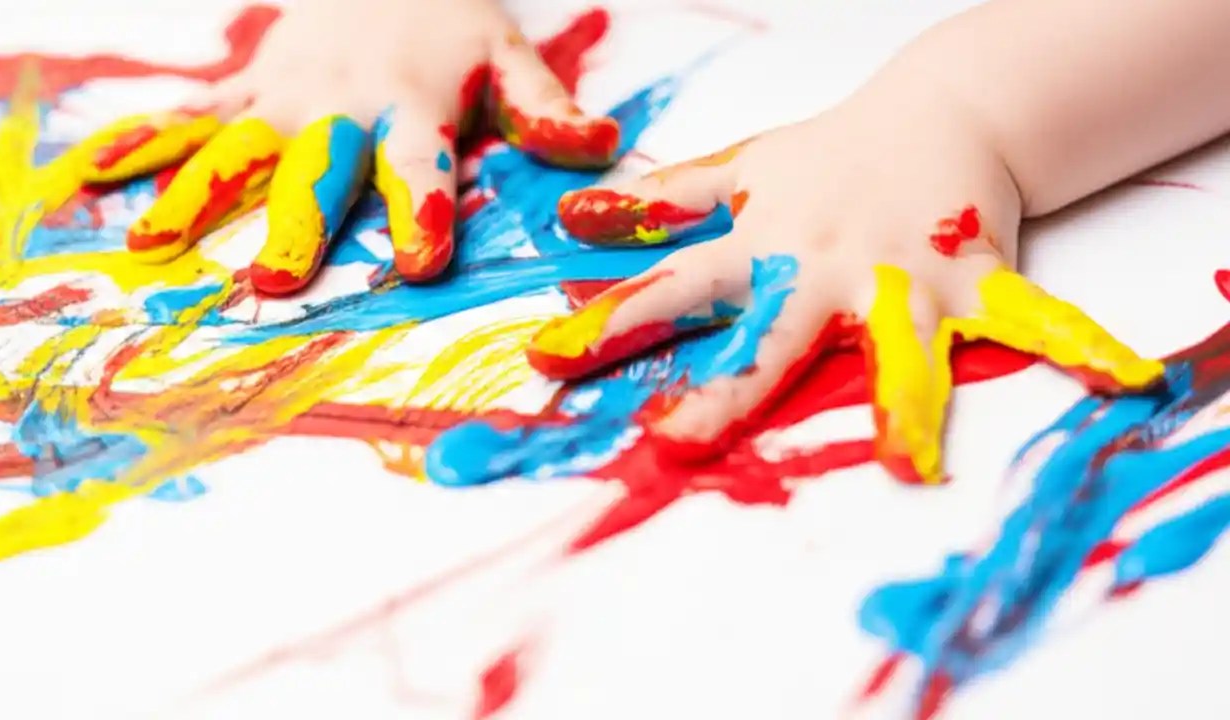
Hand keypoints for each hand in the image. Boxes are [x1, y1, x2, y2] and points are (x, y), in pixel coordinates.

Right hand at [79, 0, 618, 293]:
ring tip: (155, 244)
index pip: (420, 166)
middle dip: (296, 224)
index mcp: (412, 106)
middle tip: (274, 281)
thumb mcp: (509, 56)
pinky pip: (185, 120)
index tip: (423, 264)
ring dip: (196, 197)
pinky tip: (86, 182)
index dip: (424, 211)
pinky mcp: (243, 89)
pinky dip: (136, 149)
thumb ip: (546, 110)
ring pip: (235, 151)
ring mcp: (282, 97)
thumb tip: (603, 151)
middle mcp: (340, 107)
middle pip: (316, 172)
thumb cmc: (455, 27)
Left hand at [525, 92, 1163, 483]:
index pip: (675, 290)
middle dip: (723, 391)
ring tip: (910, 465)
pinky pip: (1025, 318)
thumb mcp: (742, 174)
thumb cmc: (834, 155)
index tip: (548, 361)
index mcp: (762, 248)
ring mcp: (901, 278)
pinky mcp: (975, 279)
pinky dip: (1071, 345)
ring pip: (895, 346)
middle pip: (766, 336)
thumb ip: (664, 207)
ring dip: (902, 404)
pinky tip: (1123, 382)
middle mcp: (823, 270)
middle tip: (675, 444)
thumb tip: (576, 223)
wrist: (938, 111)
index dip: (610, 324)